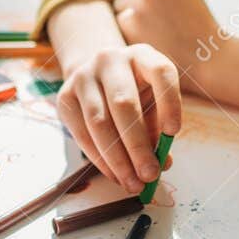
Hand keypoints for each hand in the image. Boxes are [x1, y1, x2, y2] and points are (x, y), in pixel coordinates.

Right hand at [55, 40, 180, 194]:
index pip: (161, 72)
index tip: (174, 133)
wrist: (94, 73)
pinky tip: (115, 175)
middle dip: (138, 145)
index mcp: (142, 55)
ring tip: (132, 183)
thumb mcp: (151, 100)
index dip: (169, 102)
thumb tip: (163, 163)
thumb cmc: (133, 91)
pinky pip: (82, 133)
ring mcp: (84, 76)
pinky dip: (100, 159)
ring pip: (99, 122)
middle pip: (124, 104)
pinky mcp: (65, 95)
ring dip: (117, 159)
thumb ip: (158, 128)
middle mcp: (111, 60)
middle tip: (150, 174)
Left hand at [110, 0, 223, 64]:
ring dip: (131, 17)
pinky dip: (130, 33)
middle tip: (159, 15)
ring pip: (116, 4)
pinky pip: (116, 22)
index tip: (165, 1)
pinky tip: (152, 38)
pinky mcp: (132, 20)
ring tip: (158, 27)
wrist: (208, 56)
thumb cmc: (191, 20)